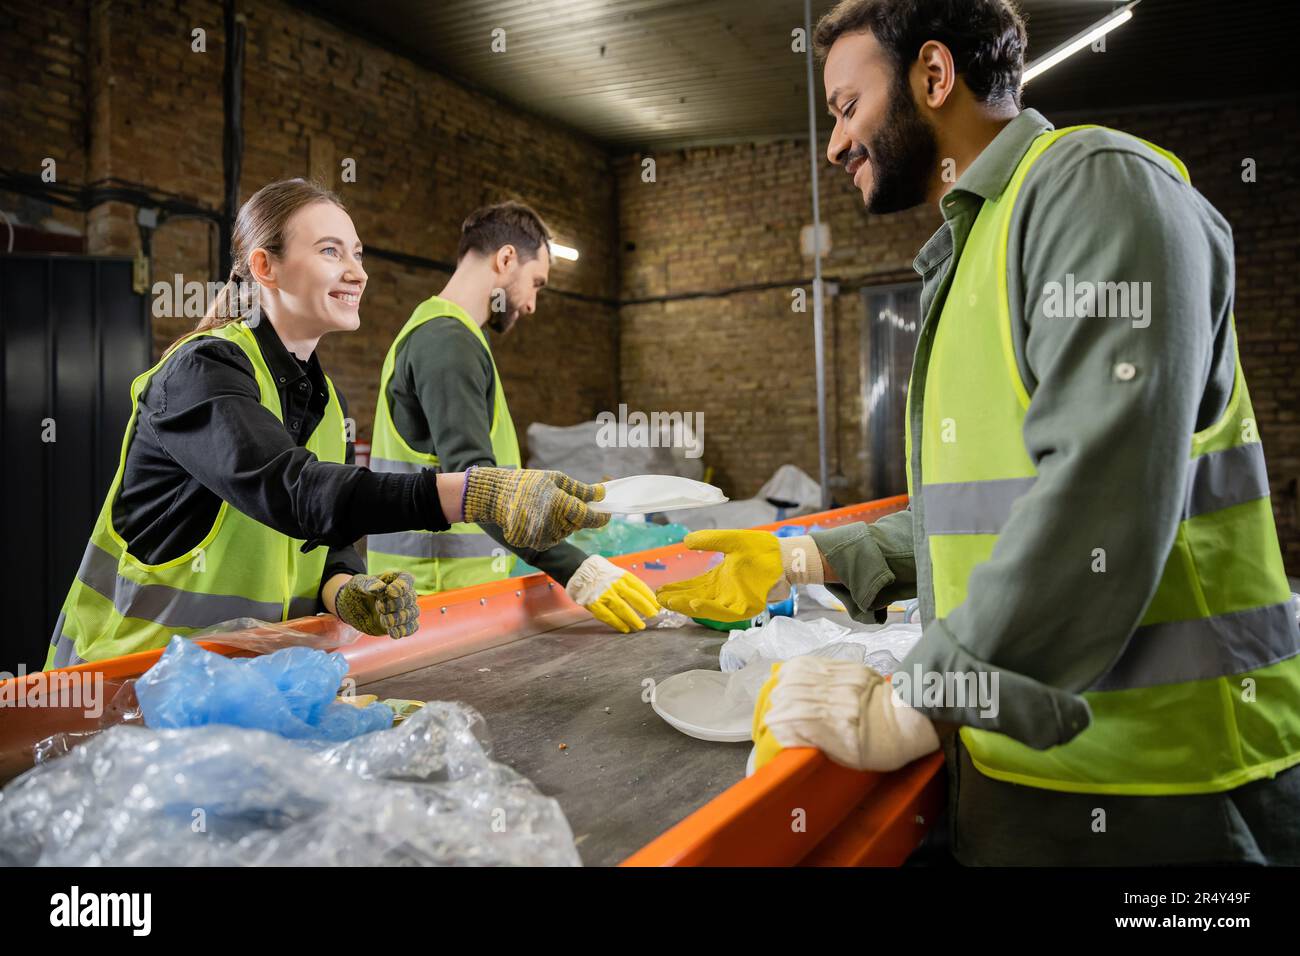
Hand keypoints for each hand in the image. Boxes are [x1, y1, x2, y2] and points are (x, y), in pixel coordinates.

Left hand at [333, 571, 419, 639]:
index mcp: (394, 578)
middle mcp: (403, 593)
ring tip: (385, 622)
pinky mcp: (400, 623)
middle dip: (397, 605)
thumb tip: (380, 587)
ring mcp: (403, 608)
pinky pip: (412, 627)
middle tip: (380, 608)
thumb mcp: (358, 584)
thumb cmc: (356, 590)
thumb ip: (369, 583)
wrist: (351, 607)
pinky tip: (394, 633)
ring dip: (400, 618)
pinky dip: (405, 630)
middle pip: (410, 598)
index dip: (402, 586)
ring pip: (413, 613)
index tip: (389, 592)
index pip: (406, 579)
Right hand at [463, 467, 608, 550]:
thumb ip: (580, 489)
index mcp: (559, 505)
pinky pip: (551, 540)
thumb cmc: (528, 483)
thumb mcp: (555, 479)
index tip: (607, 514)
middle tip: (562, 502)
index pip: (588, 517)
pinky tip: (537, 519)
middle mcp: (552, 524)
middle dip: (575, 516)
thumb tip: (602, 494)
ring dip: (562, 523)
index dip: (600, 518)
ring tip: (545, 508)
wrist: (497, 497)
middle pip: (576, 525)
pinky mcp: (534, 544)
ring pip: (564, 533)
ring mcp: (542, 537)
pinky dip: (549, 531)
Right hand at [566, 555, 660, 632]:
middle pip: (634, 598)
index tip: (657, 605)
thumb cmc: (602, 574)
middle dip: (646, 608)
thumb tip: (646, 598)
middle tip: (653, 616)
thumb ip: (628, 585)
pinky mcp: (594, 603)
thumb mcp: (617, 574)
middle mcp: (615, 584)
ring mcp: (604, 594)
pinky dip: (617, 623)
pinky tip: (625, 629)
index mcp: (622, 576)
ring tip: (640, 626)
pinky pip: (608, 616)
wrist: (579, 571)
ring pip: (622, 609)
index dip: (650, 598)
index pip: (640, 587)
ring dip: (633, 619)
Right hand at [655, 529, 823, 621]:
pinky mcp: (746, 608)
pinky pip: (725, 611)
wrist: (785, 555)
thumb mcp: (730, 540)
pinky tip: (695, 603)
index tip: (660, 589)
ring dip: (687, 605)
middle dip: (677, 600)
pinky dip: (709, 608)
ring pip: (706, 608)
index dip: (676, 588)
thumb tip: (686, 541)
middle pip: (694, 599)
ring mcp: (734, 602)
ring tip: (671, 602)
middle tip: (659, 599)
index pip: (692, 586)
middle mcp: (723, 593)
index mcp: (718, 579)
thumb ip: (710, 540)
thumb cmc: (760, 549)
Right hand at [751, 657, 938, 772]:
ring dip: (782, 686)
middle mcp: (838, 700)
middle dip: (776, 705)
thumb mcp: (846, 757)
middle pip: (788, 694)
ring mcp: (842, 680)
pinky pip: (811, 663)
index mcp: (838, 726)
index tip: (773, 730)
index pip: (789, 718)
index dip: (775, 724)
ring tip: (782, 695)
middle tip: (776, 714)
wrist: (907, 721)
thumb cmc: (878, 747)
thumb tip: (785, 733)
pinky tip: (792, 677)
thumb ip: (814, 742)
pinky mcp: (847, 668)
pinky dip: (795, 670)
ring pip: (795, 675)